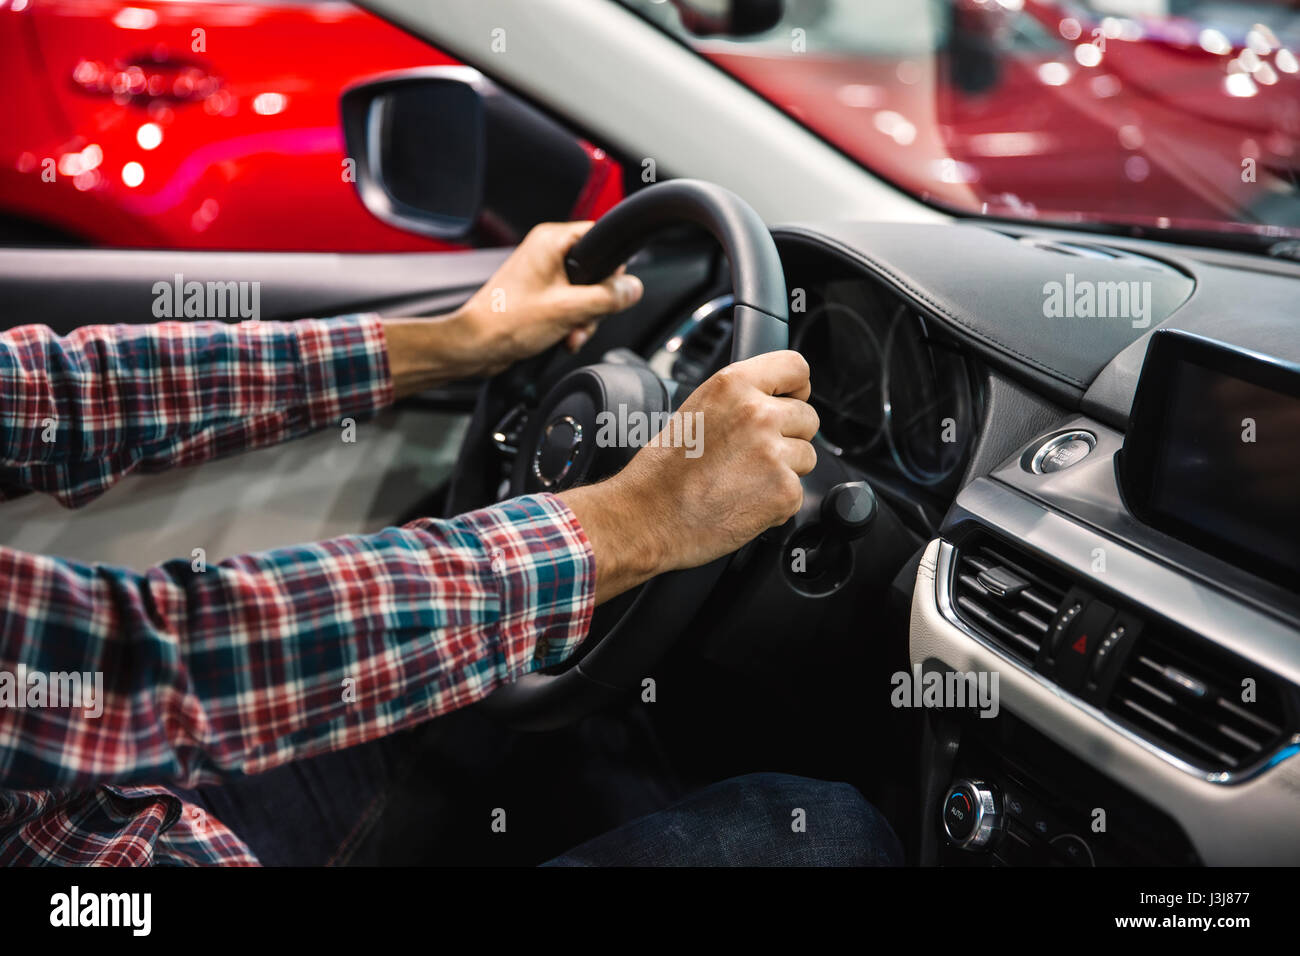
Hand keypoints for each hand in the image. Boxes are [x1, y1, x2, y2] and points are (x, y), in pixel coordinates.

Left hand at [384, 222, 642, 396]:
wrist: (476, 346)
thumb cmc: (507, 322)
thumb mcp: (570, 309)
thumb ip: (608, 297)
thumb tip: (634, 288)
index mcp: (551, 241)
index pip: (600, 237)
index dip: (612, 266)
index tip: (610, 289)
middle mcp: (547, 253)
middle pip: (597, 271)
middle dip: (596, 304)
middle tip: (584, 319)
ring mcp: (543, 275)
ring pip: (585, 293)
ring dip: (585, 319)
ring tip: (571, 334)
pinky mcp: (540, 295)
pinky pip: (570, 305)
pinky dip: (572, 323)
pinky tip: (564, 338)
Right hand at [560, 350, 817, 602]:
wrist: (646, 517)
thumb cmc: (663, 471)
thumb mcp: (696, 409)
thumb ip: (739, 398)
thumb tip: (774, 397)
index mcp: (734, 385)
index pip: (796, 367)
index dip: (796, 387)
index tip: (790, 399)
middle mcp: (758, 413)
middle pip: (808, 417)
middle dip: (787, 436)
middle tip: (750, 455)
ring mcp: (774, 454)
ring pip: (806, 456)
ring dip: (784, 470)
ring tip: (743, 480)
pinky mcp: (784, 491)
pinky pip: (798, 492)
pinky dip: (777, 502)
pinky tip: (744, 502)